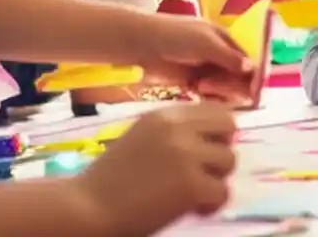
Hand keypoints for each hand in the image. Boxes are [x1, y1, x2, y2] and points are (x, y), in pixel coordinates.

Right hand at [79, 102, 236, 233]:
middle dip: (221, 147)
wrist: (88, 207)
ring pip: (229, 160)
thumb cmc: (108, 180)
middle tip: (204, 169)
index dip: (216, 130)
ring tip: (194, 193)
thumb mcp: (141, 139)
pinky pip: (223, 191)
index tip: (207, 148)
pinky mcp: (192, 185)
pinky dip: (211, 204)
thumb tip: (208, 138)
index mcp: (163, 115)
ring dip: (216, 178)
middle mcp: (178, 128)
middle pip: (229, 126)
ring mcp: (187, 155)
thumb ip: (171, 133)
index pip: (213, 108)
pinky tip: (193, 209)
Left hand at [133, 14, 254, 104]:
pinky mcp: (191, 82)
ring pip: (222, 86)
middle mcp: (217, 54)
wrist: (141, 44)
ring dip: (217, 90)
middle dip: (230, 84)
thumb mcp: (206, 44)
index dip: (250, 76)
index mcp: (224, 39)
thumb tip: (252, 69)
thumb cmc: (175, 36)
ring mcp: (204, 68)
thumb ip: (229, 58)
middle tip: (212, 86)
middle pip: (235, 76)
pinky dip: (206, 96)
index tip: (251, 92)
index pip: (246, 60)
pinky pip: (207, 94)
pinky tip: (198, 93)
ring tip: (201, 86)